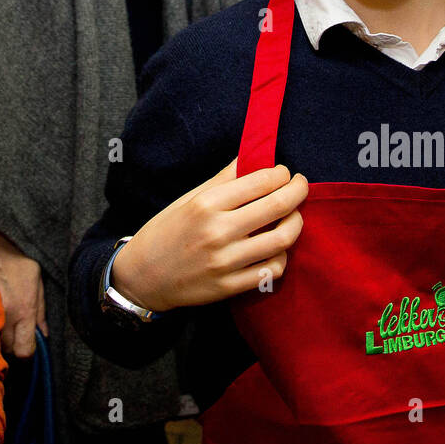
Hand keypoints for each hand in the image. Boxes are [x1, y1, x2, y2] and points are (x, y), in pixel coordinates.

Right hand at [0, 220, 46, 356]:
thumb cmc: (18, 261)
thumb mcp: (37, 282)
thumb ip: (41, 311)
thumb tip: (44, 334)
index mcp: (24, 310)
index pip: (25, 350)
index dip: (28, 351)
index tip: (27, 342)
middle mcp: (5, 315)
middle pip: (8, 350)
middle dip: (14, 343)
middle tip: (16, 329)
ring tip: (3, 320)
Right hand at [112, 160, 307, 312]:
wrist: (143, 275)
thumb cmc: (166, 230)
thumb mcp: (189, 198)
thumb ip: (223, 179)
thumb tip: (252, 157)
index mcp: (206, 204)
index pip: (260, 181)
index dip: (281, 174)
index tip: (285, 172)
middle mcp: (218, 231)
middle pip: (277, 206)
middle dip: (298, 191)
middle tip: (301, 185)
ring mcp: (225, 262)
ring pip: (282, 239)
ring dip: (296, 223)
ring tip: (293, 216)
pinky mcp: (230, 286)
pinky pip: (272, 270)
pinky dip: (282, 256)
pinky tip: (277, 247)